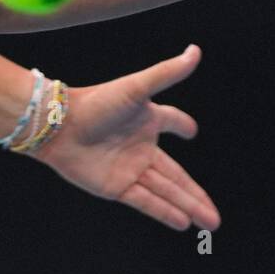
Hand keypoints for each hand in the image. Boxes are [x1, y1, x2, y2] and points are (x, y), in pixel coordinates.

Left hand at [29, 44, 219, 230]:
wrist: (59, 126)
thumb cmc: (96, 102)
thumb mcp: (137, 87)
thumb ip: (168, 73)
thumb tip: (196, 50)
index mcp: (147, 119)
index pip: (172, 121)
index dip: (182, 125)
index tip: (191, 131)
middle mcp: (141, 147)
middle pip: (176, 175)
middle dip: (196, 194)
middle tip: (216, 216)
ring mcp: (129, 169)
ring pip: (166, 192)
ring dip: (188, 206)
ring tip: (210, 223)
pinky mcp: (116, 187)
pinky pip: (146, 202)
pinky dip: (164, 212)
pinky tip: (182, 222)